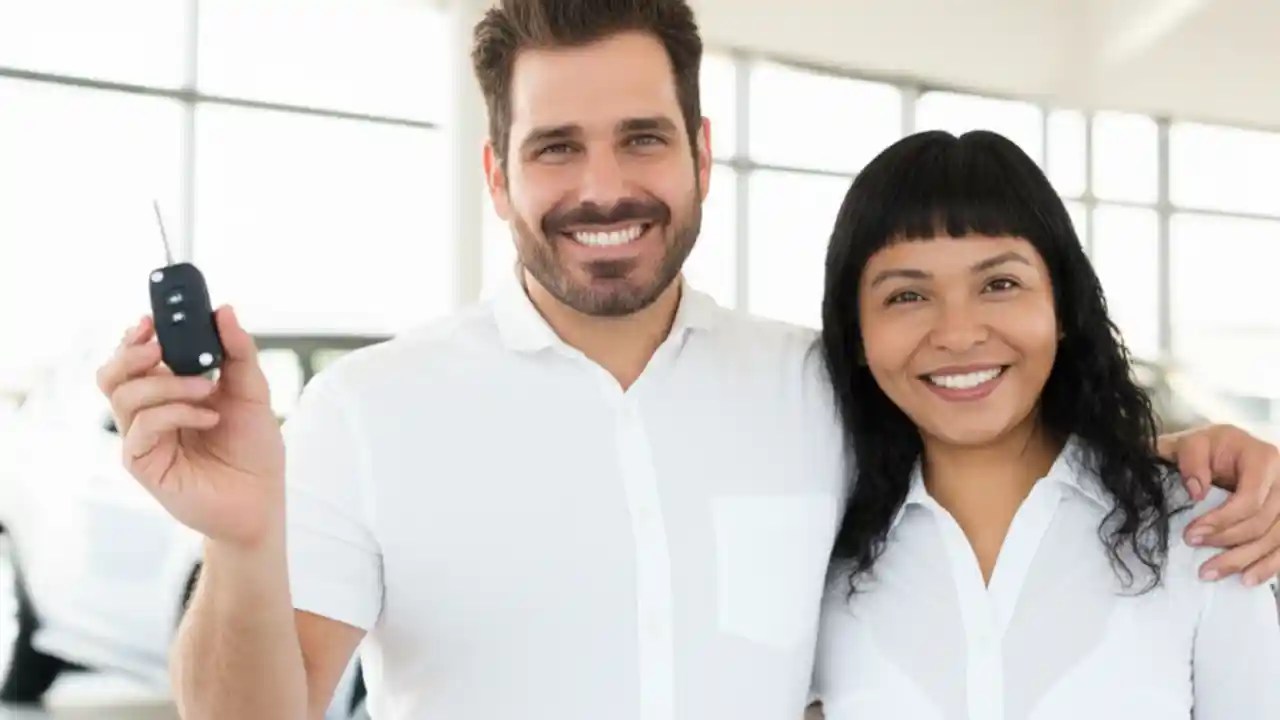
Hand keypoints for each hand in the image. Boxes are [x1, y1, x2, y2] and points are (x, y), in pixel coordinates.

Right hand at [96, 306, 284, 547]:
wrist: (261, 500)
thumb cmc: (253, 449)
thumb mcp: (253, 392)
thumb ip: (238, 352)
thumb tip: (224, 311)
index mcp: (167, 392)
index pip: (133, 357)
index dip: (134, 336)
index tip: (151, 319)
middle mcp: (149, 414)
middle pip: (111, 374)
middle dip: (131, 353)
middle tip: (160, 346)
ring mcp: (143, 440)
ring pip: (125, 395)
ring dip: (167, 383)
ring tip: (207, 389)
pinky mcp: (143, 464)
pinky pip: (142, 426)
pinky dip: (175, 413)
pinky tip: (209, 418)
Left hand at [1157, 424, 1279, 584]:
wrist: (1223, 449)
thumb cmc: (1208, 447)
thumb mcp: (1193, 443)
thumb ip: (1191, 460)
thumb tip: (1196, 492)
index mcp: (1264, 459)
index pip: (1250, 500)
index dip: (1221, 521)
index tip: (1192, 535)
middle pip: (1262, 523)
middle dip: (1226, 542)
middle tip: (1194, 549)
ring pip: (1274, 540)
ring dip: (1243, 561)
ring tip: (1210, 573)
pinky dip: (1268, 566)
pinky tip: (1247, 579)